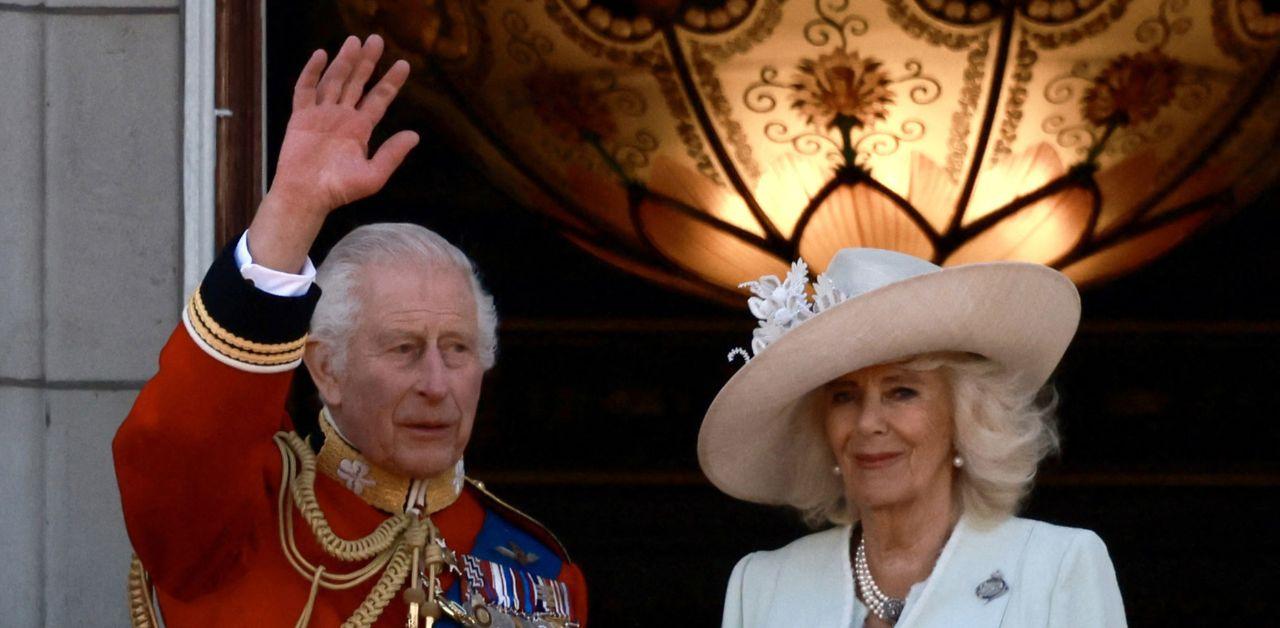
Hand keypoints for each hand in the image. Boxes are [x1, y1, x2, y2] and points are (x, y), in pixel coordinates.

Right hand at [248, 35, 418, 272]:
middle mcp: (342, 117)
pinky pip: (306, 90)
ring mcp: (321, 115)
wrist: (307, 196)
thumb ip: (392, 154)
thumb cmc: (339, 190)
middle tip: (377, 39)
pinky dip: (312, 72)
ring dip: (344, 61)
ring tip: (354, 41)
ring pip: (334, 81)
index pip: (379, 99)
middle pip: (357, 82)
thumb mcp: (374, 175)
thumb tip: (415, 135)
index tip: (404, 64)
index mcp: (360, 129)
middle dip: (367, 62)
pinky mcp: (301, 117)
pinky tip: (321, 54)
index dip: (391, 82)